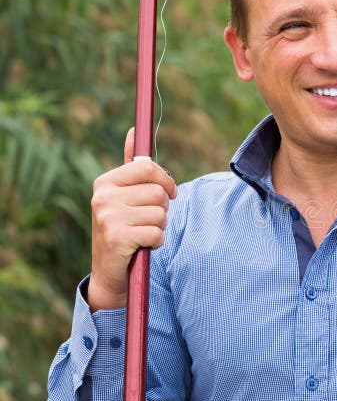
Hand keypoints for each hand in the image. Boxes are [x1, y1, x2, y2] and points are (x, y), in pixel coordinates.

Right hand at [87, 128, 177, 310]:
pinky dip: (156, 242)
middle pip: (158, 192)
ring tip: (142, 233)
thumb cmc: (122, 227)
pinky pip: (157, 233)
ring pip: (160, 214)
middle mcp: (103, 197)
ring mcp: (108, 217)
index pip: (147, 167)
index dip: (166, 180)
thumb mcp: (124, 194)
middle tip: (148, 220)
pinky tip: (142, 245)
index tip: (169, 192)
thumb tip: (135, 131)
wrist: (109, 270)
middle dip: (162, 209)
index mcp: (105, 182)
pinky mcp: (117, 238)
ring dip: (159, 226)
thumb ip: (132, 166)